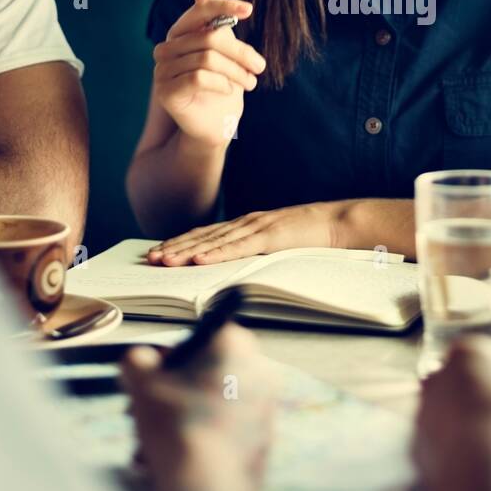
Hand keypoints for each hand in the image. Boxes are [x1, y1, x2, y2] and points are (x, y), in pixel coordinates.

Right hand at [121, 324, 275, 490]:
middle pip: (206, 373)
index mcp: (237, 346)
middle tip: (142, 411)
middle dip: (171, 393)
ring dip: (178, 421)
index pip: (201, 335)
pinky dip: (198, 442)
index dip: (170, 355)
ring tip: (150, 445)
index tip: (151, 376)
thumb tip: (139, 360)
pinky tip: (170, 463)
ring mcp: (266, 410)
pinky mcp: (263, 443)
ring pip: (211, 406)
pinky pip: (223, 434)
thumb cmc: (176, 427)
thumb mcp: (142, 383)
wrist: (208, 490)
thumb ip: (137, 361)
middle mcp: (261, 372)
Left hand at [146, 200, 346, 264]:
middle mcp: (248, 222)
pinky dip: (217, 253)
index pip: (207, 234)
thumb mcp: (277, 244)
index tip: (160, 251)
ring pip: (215, 241)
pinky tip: (199, 259)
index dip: (182, 242)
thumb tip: (235, 268)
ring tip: (165, 260)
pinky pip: (239, 247)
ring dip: (187, 251)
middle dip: (175, 247)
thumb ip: (256, 251)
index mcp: (248, 224)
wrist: (339, 223)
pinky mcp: (271, 236)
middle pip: (204, 236)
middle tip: (150, 258)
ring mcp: (258, 227)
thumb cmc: (312, 237)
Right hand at [152, 0, 265, 148]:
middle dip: (242, 53)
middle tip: (260, 67)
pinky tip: (228, 90)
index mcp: (180, 33)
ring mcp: (162, 70)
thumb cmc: (221, 83)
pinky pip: (198, 77)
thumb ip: (215, 17)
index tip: (249, 10)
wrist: (215, 124)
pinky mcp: (165, 91)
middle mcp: (166, 48)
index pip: (201, 11)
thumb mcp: (224, 48)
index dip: (224, 6)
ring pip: (208, 59)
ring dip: (236, 72)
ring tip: (250, 82)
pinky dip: (221, 83)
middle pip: (211, 38)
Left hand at [413, 336, 490, 490]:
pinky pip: (440, 443)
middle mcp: (437, 375)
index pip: (490, 352)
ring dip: (468, 423)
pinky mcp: (416, 444)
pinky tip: (478, 465)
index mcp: (469, 352)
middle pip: (465, 379)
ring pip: (449, 411)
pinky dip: (455, 451)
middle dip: (484, 394)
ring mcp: (422, 410)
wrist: (479, 473)